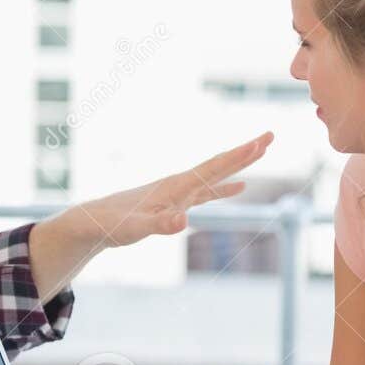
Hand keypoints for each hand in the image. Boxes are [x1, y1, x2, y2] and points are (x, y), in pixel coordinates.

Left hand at [71, 133, 272, 249]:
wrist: (94, 222)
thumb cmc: (114, 225)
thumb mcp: (137, 228)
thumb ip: (160, 224)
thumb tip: (183, 222)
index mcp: (175, 186)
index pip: (213, 168)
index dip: (238, 156)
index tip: (262, 142)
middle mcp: (179, 184)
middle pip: (218, 165)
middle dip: (245, 152)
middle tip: (271, 136)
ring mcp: (177, 193)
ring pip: (214, 176)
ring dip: (238, 166)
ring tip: (260, 152)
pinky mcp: (173, 203)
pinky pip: (206, 193)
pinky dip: (224, 189)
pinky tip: (238, 189)